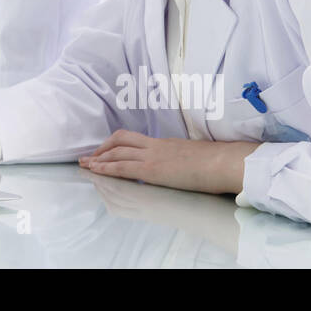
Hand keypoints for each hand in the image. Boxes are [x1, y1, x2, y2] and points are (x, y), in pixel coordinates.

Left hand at [78, 129, 258, 194]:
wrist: (224, 162)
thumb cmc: (215, 162)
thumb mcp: (191, 156)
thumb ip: (177, 158)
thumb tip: (175, 166)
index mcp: (164, 143)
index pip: (132, 139)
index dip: (114, 143)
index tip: (103, 150)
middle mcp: (155, 146)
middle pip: (120, 141)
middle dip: (101, 149)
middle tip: (88, 157)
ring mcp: (153, 156)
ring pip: (118, 152)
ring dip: (99, 159)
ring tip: (86, 165)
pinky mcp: (153, 170)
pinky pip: (123, 167)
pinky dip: (107, 168)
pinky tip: (97, 171)